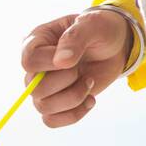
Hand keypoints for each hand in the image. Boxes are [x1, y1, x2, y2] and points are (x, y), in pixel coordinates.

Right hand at [20, 10, 132, 126]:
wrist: (117, 45)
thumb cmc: (101, 29)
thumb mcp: (93, 24)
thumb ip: (75, 38)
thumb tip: (60, 62)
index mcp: (37, 41)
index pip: (29, 62)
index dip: (51, 64)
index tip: (73, 58)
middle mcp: (36, 66)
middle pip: (35, 89)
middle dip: (67, 80)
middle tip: (82, 68)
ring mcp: (45, 86)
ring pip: (43, 107)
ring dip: (74, 98)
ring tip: (89, 82)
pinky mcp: (58, 101)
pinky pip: (52, 120)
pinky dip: (74, 114)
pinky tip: (90, 99)